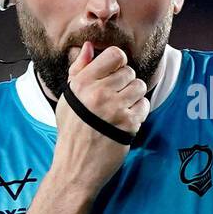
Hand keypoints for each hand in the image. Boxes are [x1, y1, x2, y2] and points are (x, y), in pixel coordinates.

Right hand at [51, 42, 149, 194]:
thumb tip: (88, 46)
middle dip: (125, 84)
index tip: (114, 75)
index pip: (115, 55)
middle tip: (115, 98)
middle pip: (129, 72)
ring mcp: (115, 108)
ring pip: (140, 87)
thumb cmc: (71, 131)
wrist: (75, 167)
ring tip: (120, 109)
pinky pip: (144, 105)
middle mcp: (98, 92)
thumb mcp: (68, 98)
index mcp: (82, 82)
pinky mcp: (129, 124)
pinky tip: (125, 121)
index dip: (118, 64)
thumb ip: (78, 70)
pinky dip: (138, 112)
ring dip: (134, 97)